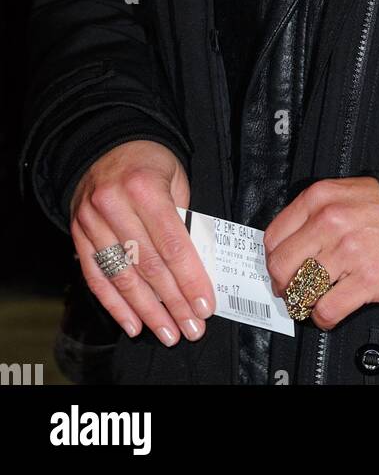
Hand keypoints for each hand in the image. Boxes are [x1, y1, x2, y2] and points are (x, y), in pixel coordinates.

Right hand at [70, 141, 214, 346]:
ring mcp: (91, 221)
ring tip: (167, 332)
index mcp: (144, 188)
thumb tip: (198, 267)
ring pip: (122, 276)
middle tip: (190, 328)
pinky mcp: (78, 234)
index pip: (172, 244)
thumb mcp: (176, 179)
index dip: (189, 279)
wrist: (108, 144)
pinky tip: (133, 323)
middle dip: (173, 302)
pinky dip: (115, 304)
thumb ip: (185, 219)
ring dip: (146, 311)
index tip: (204, 305)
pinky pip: (96, 276)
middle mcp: (114, 205)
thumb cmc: (149, 164)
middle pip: (148, 265)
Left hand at [263, 177, 378, 328]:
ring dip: (303, 302)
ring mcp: (347, 251)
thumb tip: (285, 245)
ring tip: (311, 300)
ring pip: (301, 290)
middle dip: (283, 284)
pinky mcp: (365, 279)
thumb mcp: (342, 194)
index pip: (274, 237)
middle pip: (281, 266)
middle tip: (290, 289)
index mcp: (319, 199)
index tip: (280, 268)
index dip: (272, 259)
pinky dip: (322, 318)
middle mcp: (330, 222)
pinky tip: (328, 312)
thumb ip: (312, 213)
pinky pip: (326, 310)